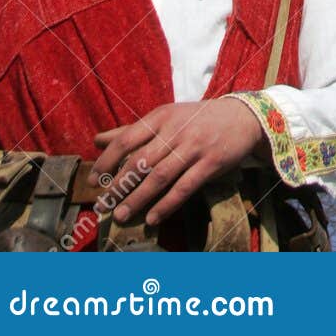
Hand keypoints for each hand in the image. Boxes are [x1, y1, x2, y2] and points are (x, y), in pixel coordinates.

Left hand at [91, 98, 266, 226]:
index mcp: (161, 116)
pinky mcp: (211, 162)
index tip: (93, 181)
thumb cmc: (196, 120)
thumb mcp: (165, 117)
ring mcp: (194, 146)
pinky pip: (184, 187)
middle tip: (102, 206)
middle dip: (118, 186)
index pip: (126, 139)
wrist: (243, 117)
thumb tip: (96, 140)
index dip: (106, 162)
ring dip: (138, 199)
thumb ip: (132, 131)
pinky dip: (166, 205)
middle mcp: (176, 130)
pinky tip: (153, 218)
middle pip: (140, 162)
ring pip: (160, 177)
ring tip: (121, 215)